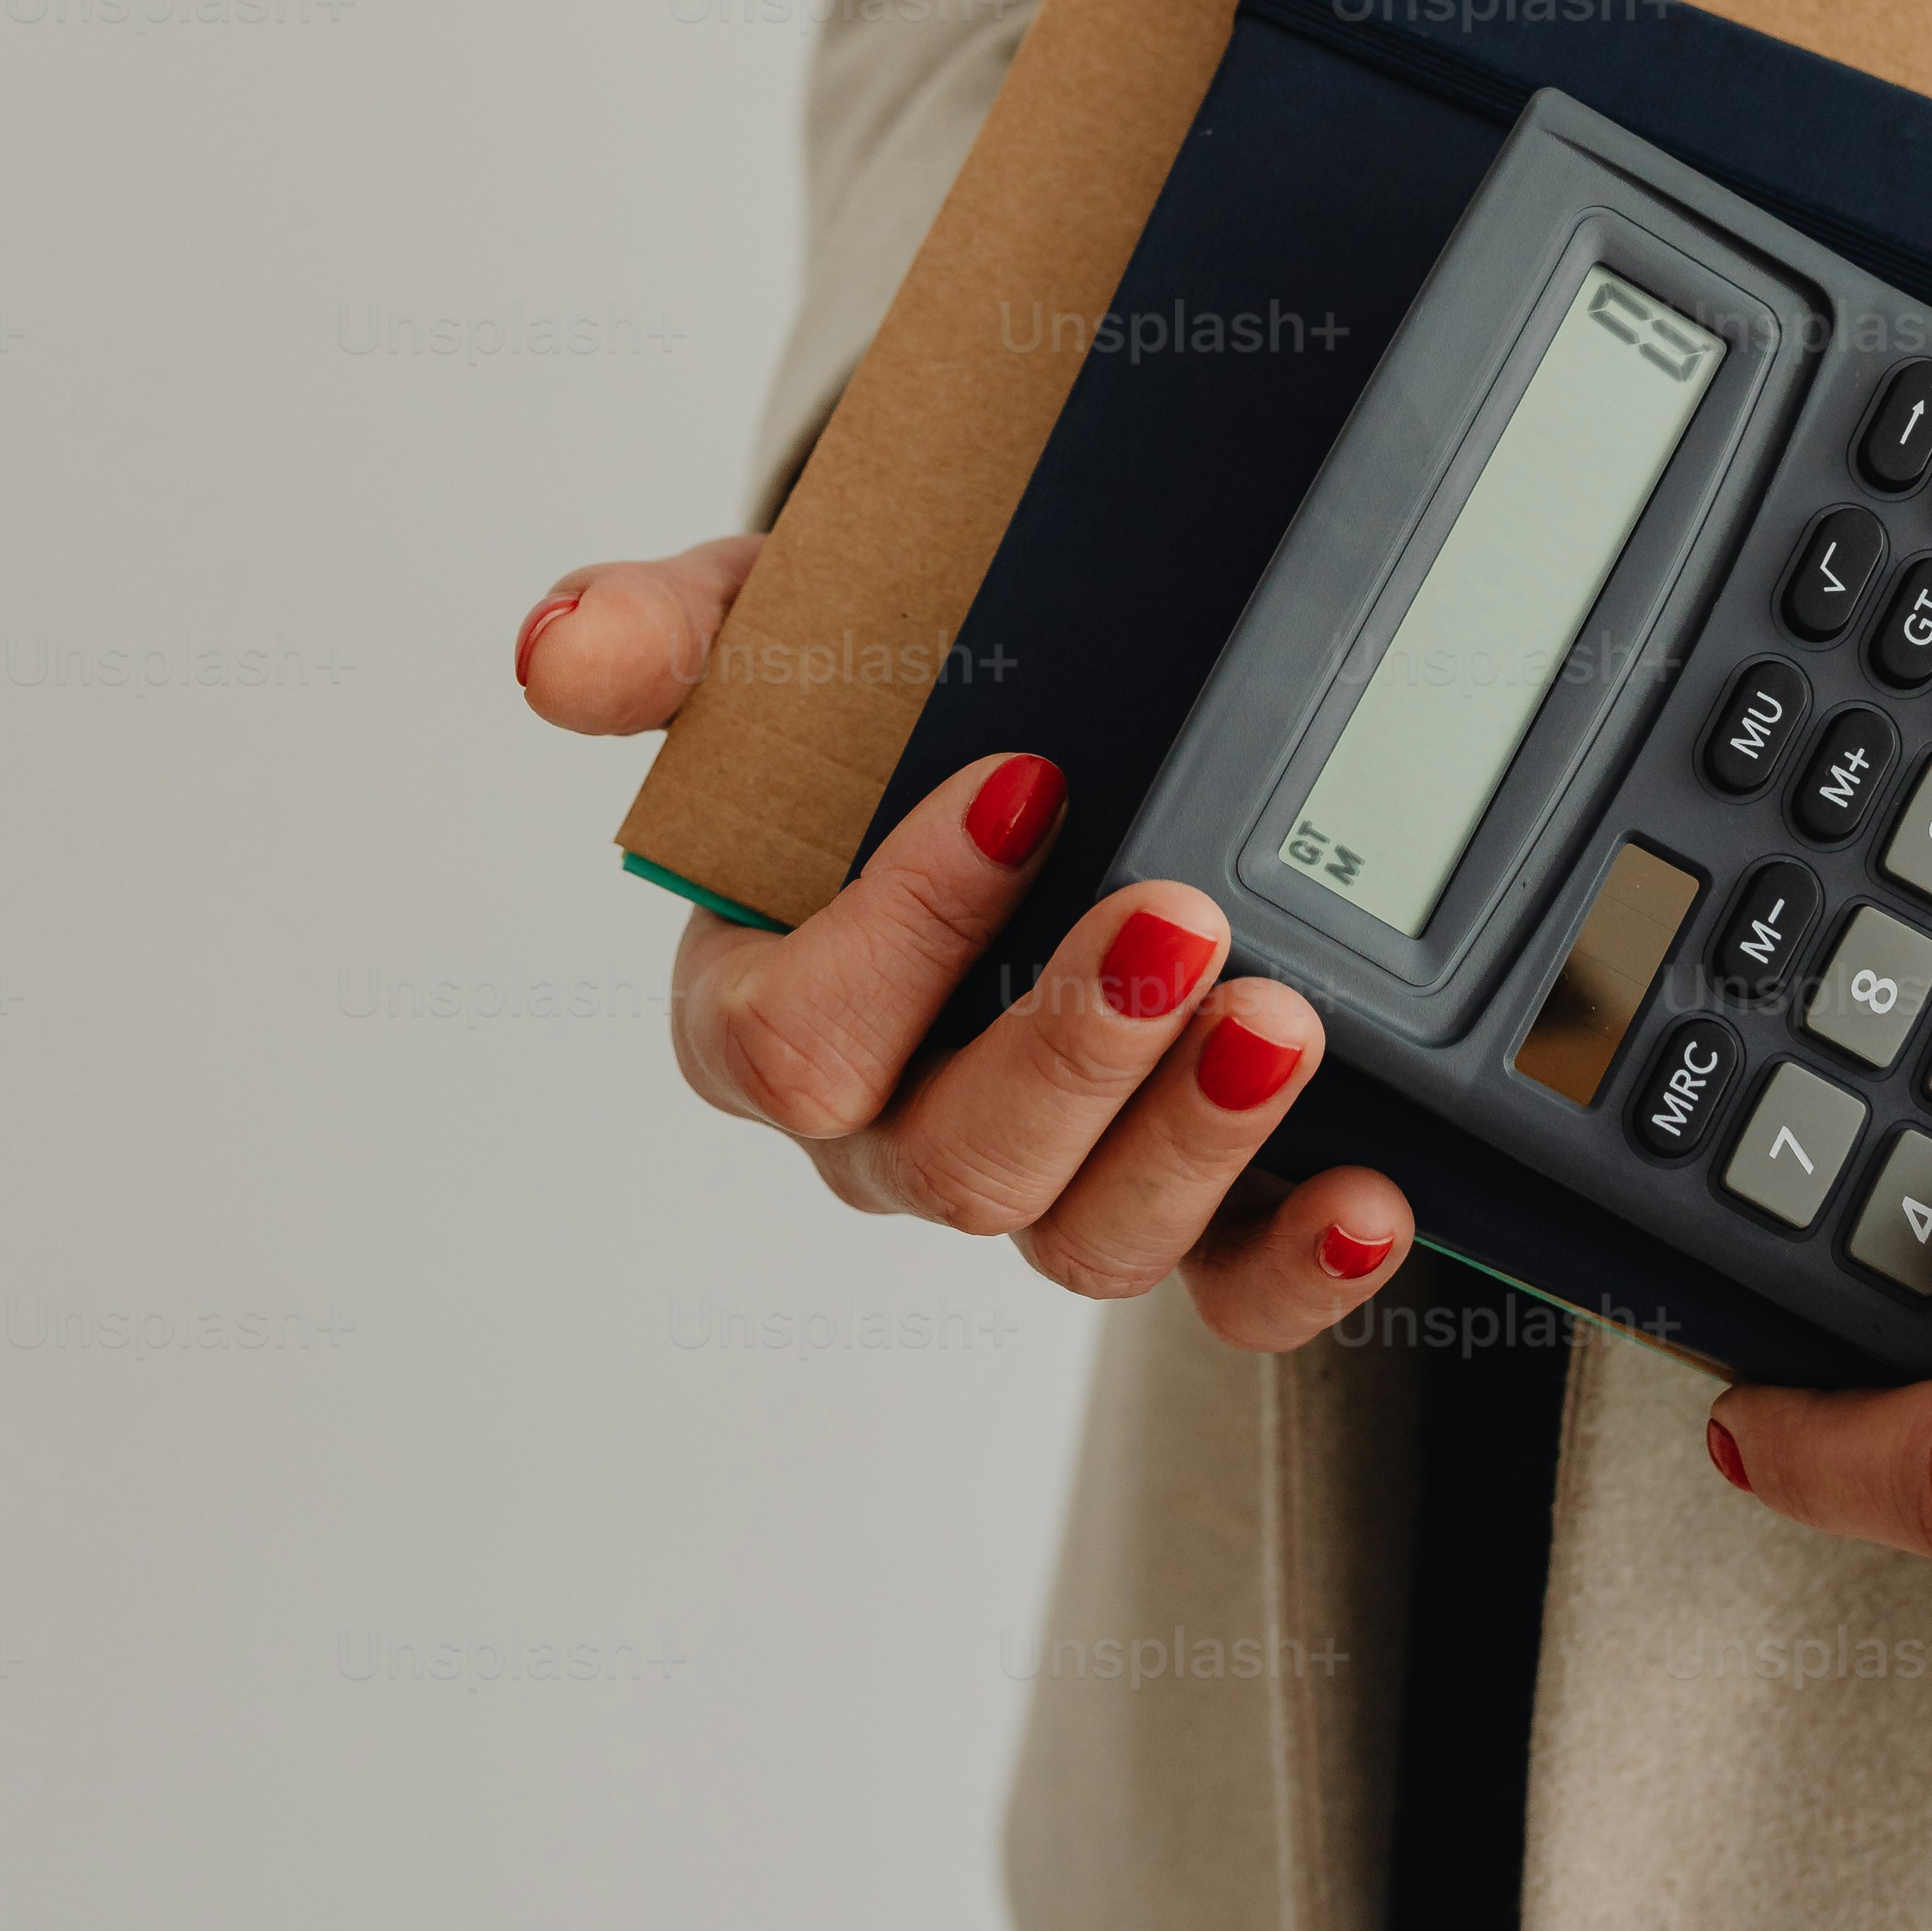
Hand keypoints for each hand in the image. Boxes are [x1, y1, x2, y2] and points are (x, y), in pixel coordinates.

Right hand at [515, 541, 1414, 1341]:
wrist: (1022, 717)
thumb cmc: (869, 703)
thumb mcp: (767, 637)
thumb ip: (665, 638)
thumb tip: (558, 651)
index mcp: (767, 1013)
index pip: (796, 1040)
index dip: (902, 932)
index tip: (1019, 787)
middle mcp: (892, 1127)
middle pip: (955, 1163)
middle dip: (1070, 1047)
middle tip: (1177, 917)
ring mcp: (1040, 1178)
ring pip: (1087, 1239)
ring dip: (1192, 1143)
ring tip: (1285, 1021)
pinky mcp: (1180, 1209)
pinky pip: (1227, 1293)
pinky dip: (1301, 1265)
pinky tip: (1373, 1192)